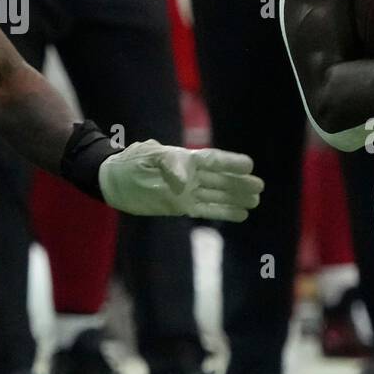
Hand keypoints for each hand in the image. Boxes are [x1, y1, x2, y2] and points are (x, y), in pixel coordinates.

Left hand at [99, 141, 263, 220]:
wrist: (113, 181)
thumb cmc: (130, 163)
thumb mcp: (146, 158)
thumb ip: (168, 166)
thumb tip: (184, 182)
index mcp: (184, 159)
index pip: (212, 160)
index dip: (230, 163)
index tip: (249, 165)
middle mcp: (190, 175)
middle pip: (220, 179)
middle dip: (239, 183)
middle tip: (259, 187)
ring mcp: (187, 192)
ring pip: (217, 195)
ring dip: (236, 199)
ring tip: (255, 201)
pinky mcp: (181, 207)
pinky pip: (206, 210)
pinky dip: (223, 212)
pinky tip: (240, 215)